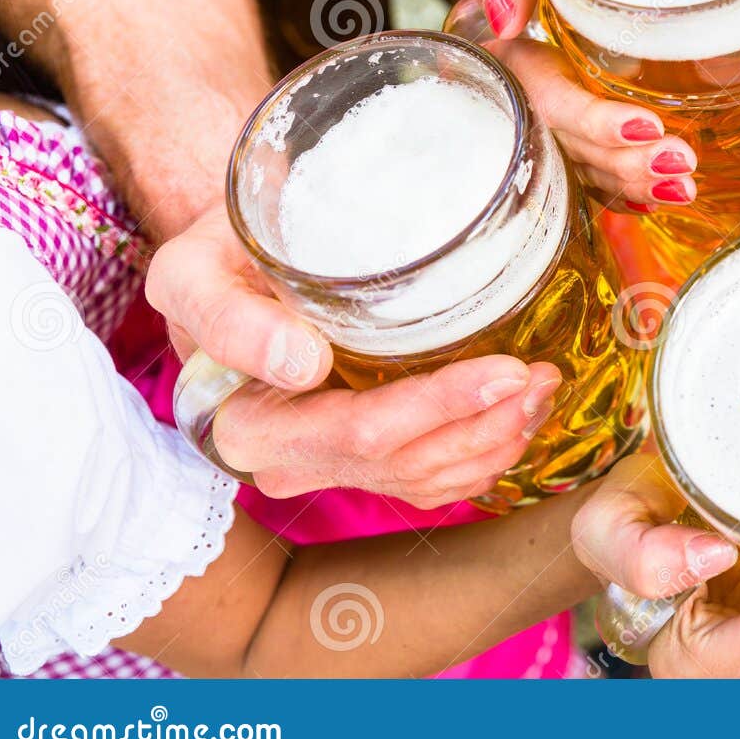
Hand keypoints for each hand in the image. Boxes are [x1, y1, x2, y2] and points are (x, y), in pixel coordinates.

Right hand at [147, 206, 561, 505]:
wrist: (236, 261)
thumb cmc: (223, 255)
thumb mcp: (194, 268)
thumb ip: (228, 317)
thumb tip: (300, 365)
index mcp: (248, 425)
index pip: (360, 432)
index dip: (440, 407)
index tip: (505, 370)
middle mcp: (289, 462)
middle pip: (407, 463)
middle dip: (488, 424)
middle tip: (545, 375)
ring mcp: (330, 467)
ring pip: (427, 479)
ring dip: (498, 441)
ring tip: (545, 389)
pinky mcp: (362, 462)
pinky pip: (430, 483)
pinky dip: (485, 456)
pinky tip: (518, 418)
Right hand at [457, 0, 698, 212]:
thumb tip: (504, 16)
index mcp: (511, 58)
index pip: (550, 102)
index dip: (593, 123)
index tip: (645, 125)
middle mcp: (532, 97)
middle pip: (573, 146)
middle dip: (625, 163)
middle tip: (680, 163)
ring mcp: (561, 114)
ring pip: (590, 166)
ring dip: (635, 183)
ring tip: (684, 185)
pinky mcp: (585, 120)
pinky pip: (600, 167)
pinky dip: (629, 189)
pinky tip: (665, 197)